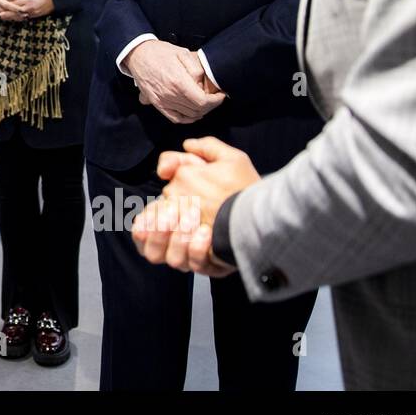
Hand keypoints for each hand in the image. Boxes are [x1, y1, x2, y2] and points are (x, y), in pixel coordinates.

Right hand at [0, 0, 23, 20]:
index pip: (7, 5)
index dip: (15, 8)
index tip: (22, 10)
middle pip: (7, 12)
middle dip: (17, 14)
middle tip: (26, 15)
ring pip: (6, 16)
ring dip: (15, 17)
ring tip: (24, 17)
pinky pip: (4, 17)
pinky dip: (11, 17)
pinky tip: (18, 17)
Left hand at [9, 0, 52, 18]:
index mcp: (26, 1)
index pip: (14, 4)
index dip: (6, 6)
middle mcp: (28, 8)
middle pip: (14, 12)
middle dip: (6, 14)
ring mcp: (31, 13)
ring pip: (18, 17)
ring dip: (10, 18)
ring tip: (2, 18)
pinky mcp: (33, 16)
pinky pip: (23, 18)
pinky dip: (17, 19)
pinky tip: (12, 19)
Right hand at [124, 40, 223, 123]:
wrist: (138, 54)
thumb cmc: (160, 52)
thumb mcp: (182, 53)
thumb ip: (196, 69)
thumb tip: (202, 84)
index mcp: (179, 82)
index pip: (203, 101)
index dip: (216, 101)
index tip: (221, 96)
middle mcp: (171, 95)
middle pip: (197, 110)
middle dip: (211, 106)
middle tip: (215, 98)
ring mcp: (162, 101)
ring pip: (188, 115)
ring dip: (200, 112)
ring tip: (206, 104)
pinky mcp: (157, 104)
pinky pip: (175, 118)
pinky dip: (186, 119)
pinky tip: (193, 114)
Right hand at [131, 136, 259, 274]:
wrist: (268, 215)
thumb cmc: (246, 188)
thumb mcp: (230, 161)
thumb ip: (205, 149)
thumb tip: (182, 149)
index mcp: (177, 209)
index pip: (146, 219)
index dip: (149, 217)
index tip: (165, 204)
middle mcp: (181, 233)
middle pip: (152, 240)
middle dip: (163, 225)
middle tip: (182, 212)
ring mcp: (193, 252)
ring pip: (166, 257)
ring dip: (177, 240)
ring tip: (197, 225)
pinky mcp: (209, 265)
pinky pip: (193, 264)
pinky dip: (197, 250)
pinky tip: (207, 235)